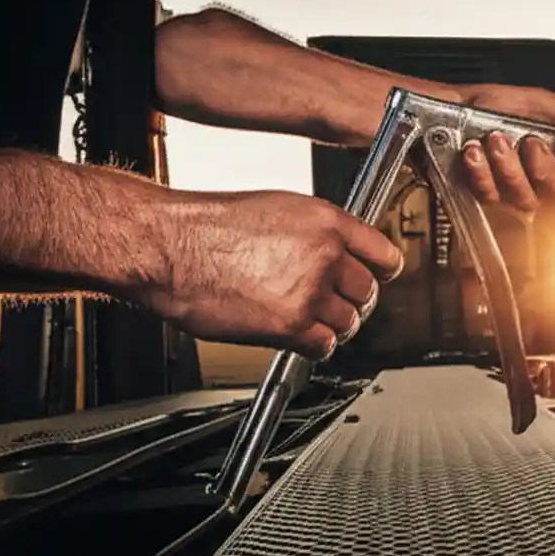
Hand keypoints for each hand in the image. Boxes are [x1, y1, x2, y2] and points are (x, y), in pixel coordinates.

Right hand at [144, 190, 404, 360]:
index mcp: (327, 222)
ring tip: (310, 320)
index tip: (378, 279)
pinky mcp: (290, 324)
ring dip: (333, 325)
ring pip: (349, 322)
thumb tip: (340, 251)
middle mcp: (325, 255)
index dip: (382, 272)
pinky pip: (324, 345)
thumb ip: (318, 233)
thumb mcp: (280, 209)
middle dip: (353, 301)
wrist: (170, 247)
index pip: (384, 254)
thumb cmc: (210, 226)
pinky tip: (300, 337)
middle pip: (368, 292)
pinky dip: (316, 346)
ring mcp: (310, 291)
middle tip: (334, 303)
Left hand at [456, 84, 554, 210]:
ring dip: (508, 166)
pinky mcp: (484, 196)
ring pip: (524, 199)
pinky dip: (481, 172)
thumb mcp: (541, 103)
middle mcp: (535, 180)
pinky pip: (491, 197)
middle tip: (531, 144)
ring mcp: (509, 192)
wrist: (446, 107)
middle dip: (545, 168)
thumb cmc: (488, 104)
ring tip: (494, 140)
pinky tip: (474, 153)